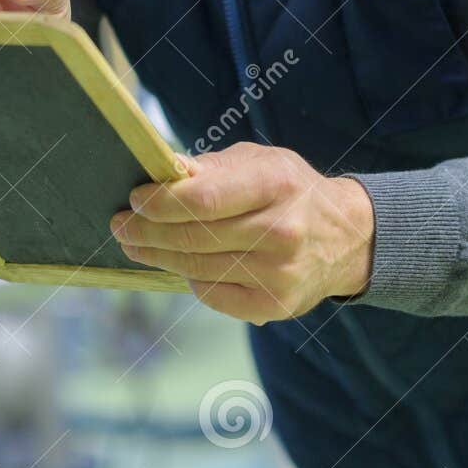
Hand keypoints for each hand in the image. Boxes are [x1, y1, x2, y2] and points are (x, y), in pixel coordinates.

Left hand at [109, 142, 374, 323]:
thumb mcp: (260, 162)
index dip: (160, 202)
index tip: (134, 199)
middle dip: (147, 231)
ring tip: (135, 244)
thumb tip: (162, 170)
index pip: (203, 199)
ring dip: (158, 256)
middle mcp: (281, 231)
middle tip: (120, 226)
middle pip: (194, 237)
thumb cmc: (290, 191)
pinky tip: (181, 265)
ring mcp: (279, 273)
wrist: (347, 238)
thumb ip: (211, 168)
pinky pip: (212, 294)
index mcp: (276, 185)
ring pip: (198, 268)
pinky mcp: (274, 305)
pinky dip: (191, 279)